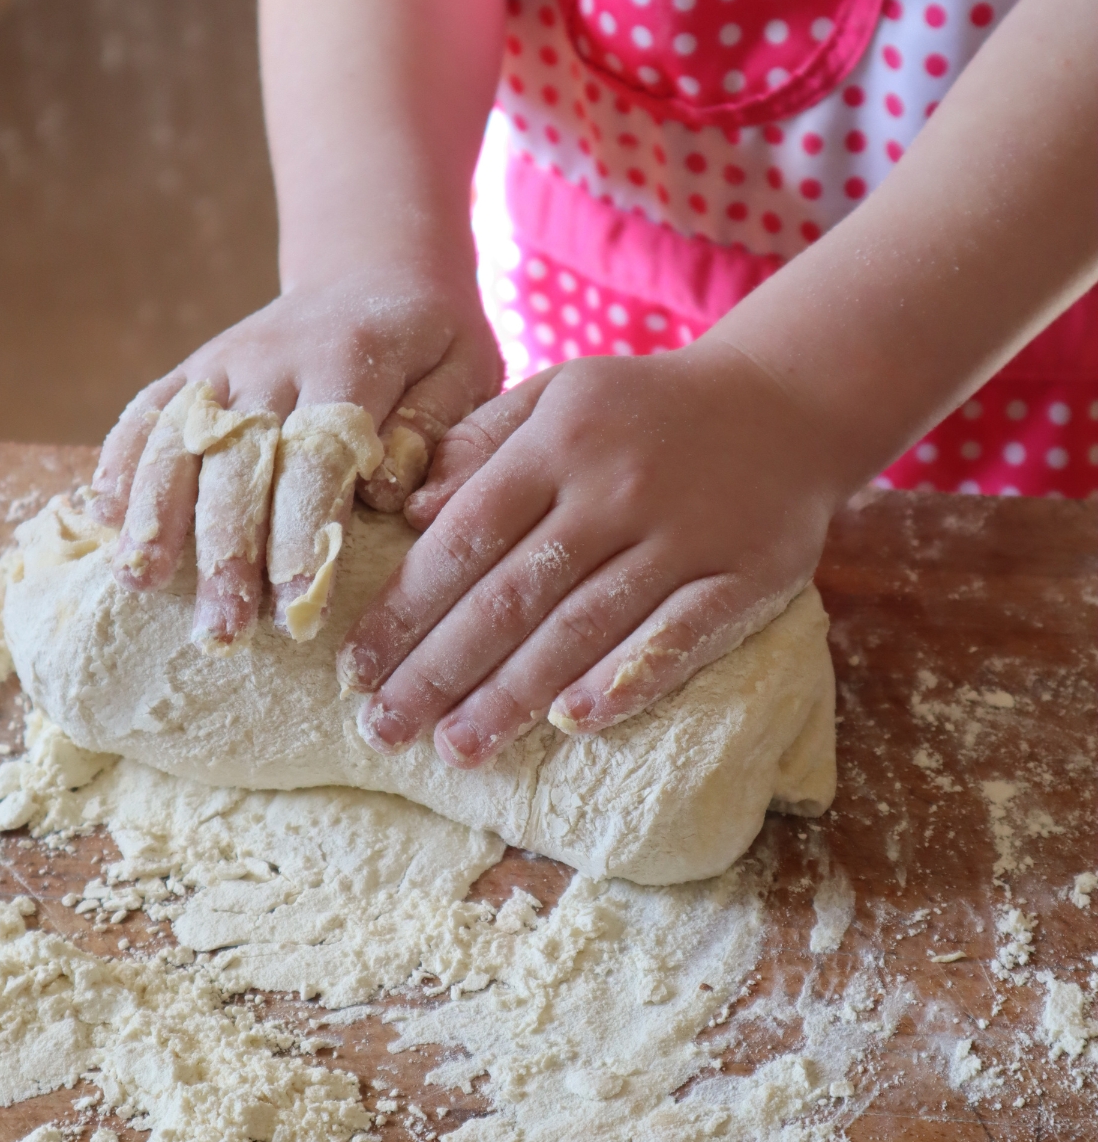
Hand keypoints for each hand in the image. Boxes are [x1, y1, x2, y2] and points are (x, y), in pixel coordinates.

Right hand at [86, 263, 501, 648]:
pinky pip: (148, 412)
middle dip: (228, 550)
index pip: (319, 458)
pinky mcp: (195, 368)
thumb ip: (439, 428)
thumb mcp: (467, 368)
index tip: (299, 606)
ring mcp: (225, 361)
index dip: (304, 535)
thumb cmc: (430, 339)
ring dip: (156, 515)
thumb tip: (390, 495)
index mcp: (352, 360)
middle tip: (222, 630)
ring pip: (178, 438)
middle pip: (241, 460)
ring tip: (139, 585)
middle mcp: (276, 359)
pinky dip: (121, 464)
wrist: (374, 266)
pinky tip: (102, 522)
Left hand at [338, 343, 848, 767]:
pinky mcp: (745, 573)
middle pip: (513, 594)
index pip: (465, 536)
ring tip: (454, 748)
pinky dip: (627, 679)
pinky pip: (681, 634)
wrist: (784, 398)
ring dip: (513, 694)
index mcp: (560, 442)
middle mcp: (615, 489)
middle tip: (383, 730)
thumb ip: (481, 442)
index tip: (356, 667)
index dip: (406, 608)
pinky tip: (572, 723)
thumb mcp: (558, 393)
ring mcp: (684, 534)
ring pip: (584, 626)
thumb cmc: (646, 408)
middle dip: (439, 669)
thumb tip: (409, 512)